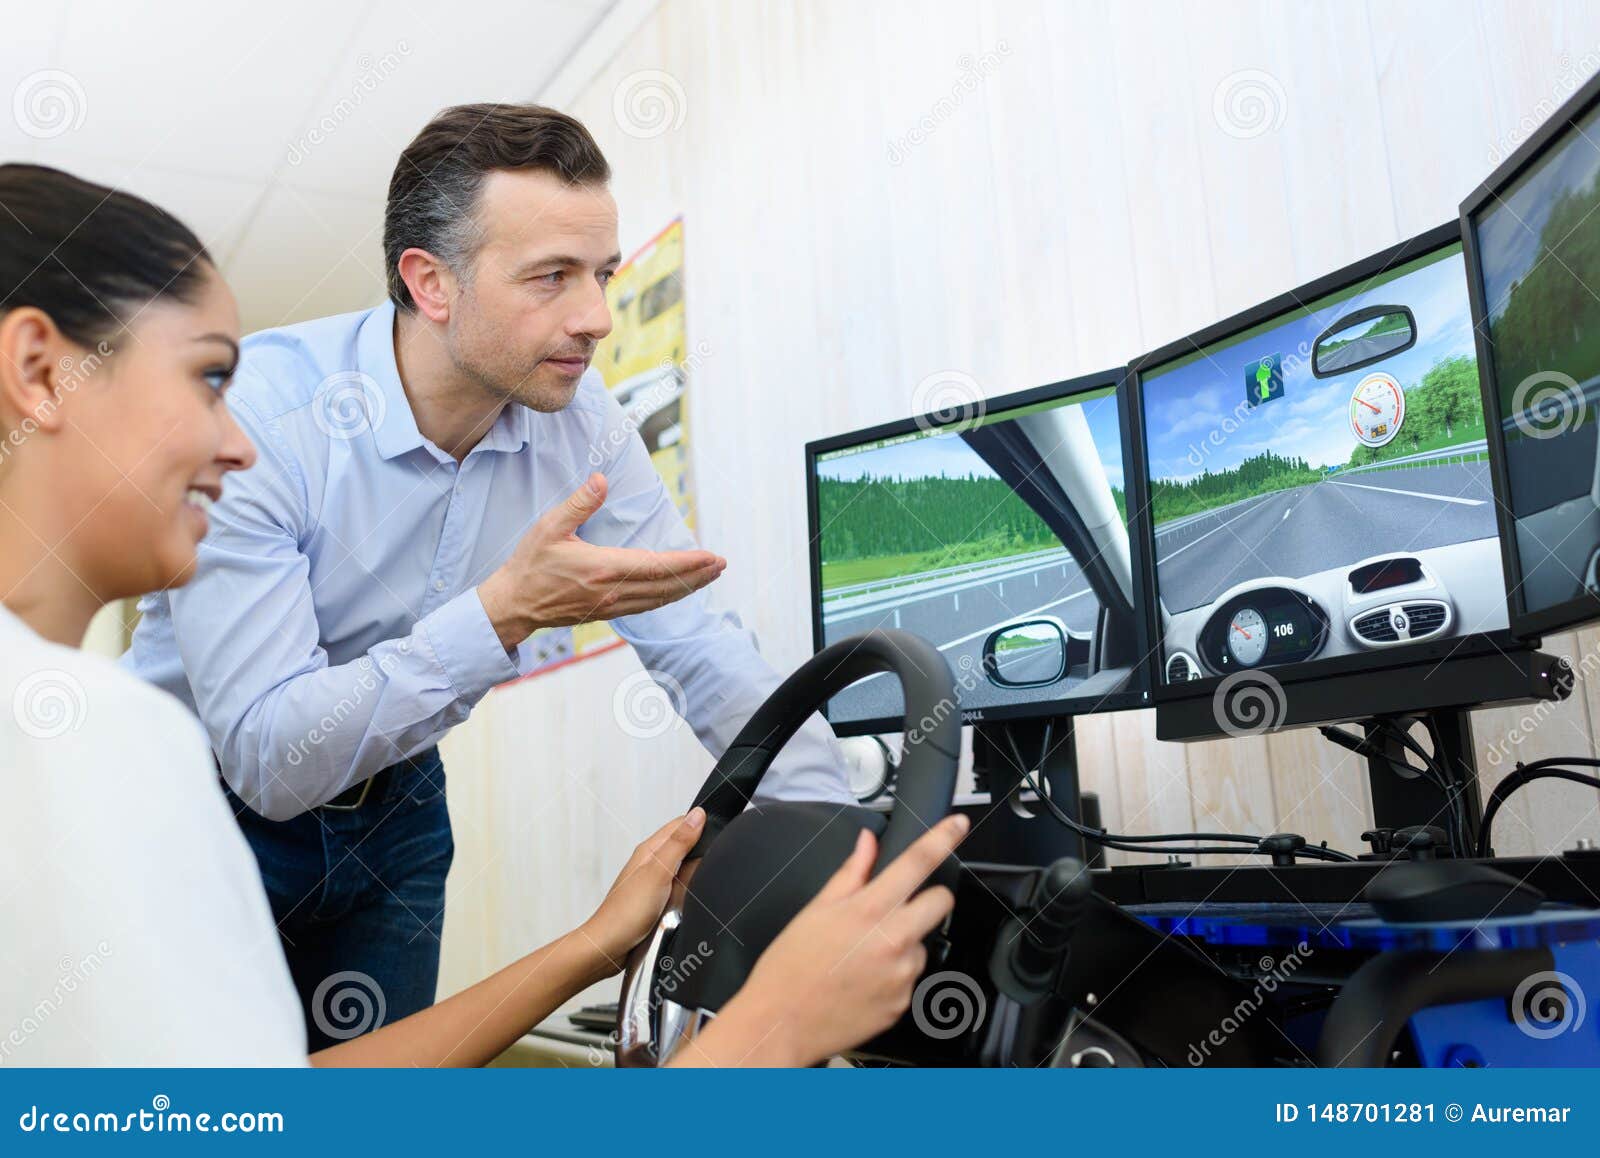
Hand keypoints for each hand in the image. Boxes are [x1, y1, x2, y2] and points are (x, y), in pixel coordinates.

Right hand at [479, 473, 725, 647]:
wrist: (513, 604)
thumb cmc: (530, 563)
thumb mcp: (550, 526)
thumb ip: (579, 503)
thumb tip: (601, 480)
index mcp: (604, 568)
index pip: (657, 566)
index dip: (688, 562)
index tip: (711, 556)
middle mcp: (613, 590)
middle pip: (666, 585)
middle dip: (697, 575)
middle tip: (721, 565)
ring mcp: (612, 605)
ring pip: (659, 599)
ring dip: (687, 587)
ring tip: (708, 576)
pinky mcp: (607, 612)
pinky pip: (646, 607)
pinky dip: (667, 598)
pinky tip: (676, 591)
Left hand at [577, 807, 704, 972]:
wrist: (608, 949)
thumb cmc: (624, 914)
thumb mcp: (658, 873)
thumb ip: (679, 843)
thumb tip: (698, 815)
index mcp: (650, 850)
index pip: (681, 824)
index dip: (701, 825)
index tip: (719, 834)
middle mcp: (652, 864)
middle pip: (686, 849)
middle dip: (701, 856)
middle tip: (706, 869)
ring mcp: (655, 884)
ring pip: (686, 872)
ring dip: (695, 879)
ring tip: (693, 891)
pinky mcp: (658, 902)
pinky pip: (681, 893)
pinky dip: (689, 897)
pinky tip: (689, 905)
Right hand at [674, 813, 967, 1066]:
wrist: (781, 1023)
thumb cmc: (790, 967)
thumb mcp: (815, 910)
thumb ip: (850, 873)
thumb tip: (868, 842)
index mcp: (869, 910)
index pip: (918, 862)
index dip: (943, 837)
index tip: (958, 824)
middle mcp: (893, 941)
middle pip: (941, 902)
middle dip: (927, 898)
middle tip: (897, 907)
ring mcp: (902, 975)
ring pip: (923, 943)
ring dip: (904, 942)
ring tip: (863, 956)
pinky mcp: (904, 1003)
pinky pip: (911, 977)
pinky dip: (894, 974)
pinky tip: (864, 979)